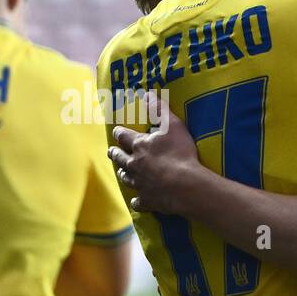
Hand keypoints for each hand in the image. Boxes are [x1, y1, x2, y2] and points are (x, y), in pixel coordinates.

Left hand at [108, 97, 205, 214]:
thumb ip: (159, 109)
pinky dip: (136, 200)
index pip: (123, 136)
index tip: (116, 131)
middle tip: (110, 151)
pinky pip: (138, 202)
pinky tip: (136, 200)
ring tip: (121, 172)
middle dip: (115, 153)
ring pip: (125, 178)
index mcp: (139, 146)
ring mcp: (139, 184)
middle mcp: (134, 165)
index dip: (119, 133)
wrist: (186, 185)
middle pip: (119, 158)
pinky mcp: (147, 200)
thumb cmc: (180, 153)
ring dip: (123, 173)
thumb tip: (147, 94)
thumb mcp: (172, 125)